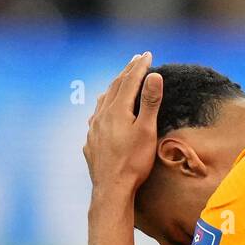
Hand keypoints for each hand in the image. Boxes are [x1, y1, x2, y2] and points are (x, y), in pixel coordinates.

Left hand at [83, 52, 162, 193]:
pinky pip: (96, 117)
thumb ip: (149, 102)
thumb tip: (154, 76)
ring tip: (120, 81)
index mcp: (116, 110)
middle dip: (127, 72)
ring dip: (113, 88)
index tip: (148, 55)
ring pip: (102, 101)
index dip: (139, 67)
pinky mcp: (91, 142)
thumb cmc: (133, 162)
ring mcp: (93, 129)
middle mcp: (101, 116)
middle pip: (115, 87)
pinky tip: (102, 112)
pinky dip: (103, 107)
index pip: (129, 81)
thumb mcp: (146, 130)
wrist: (112, 190)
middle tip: (136, 60)